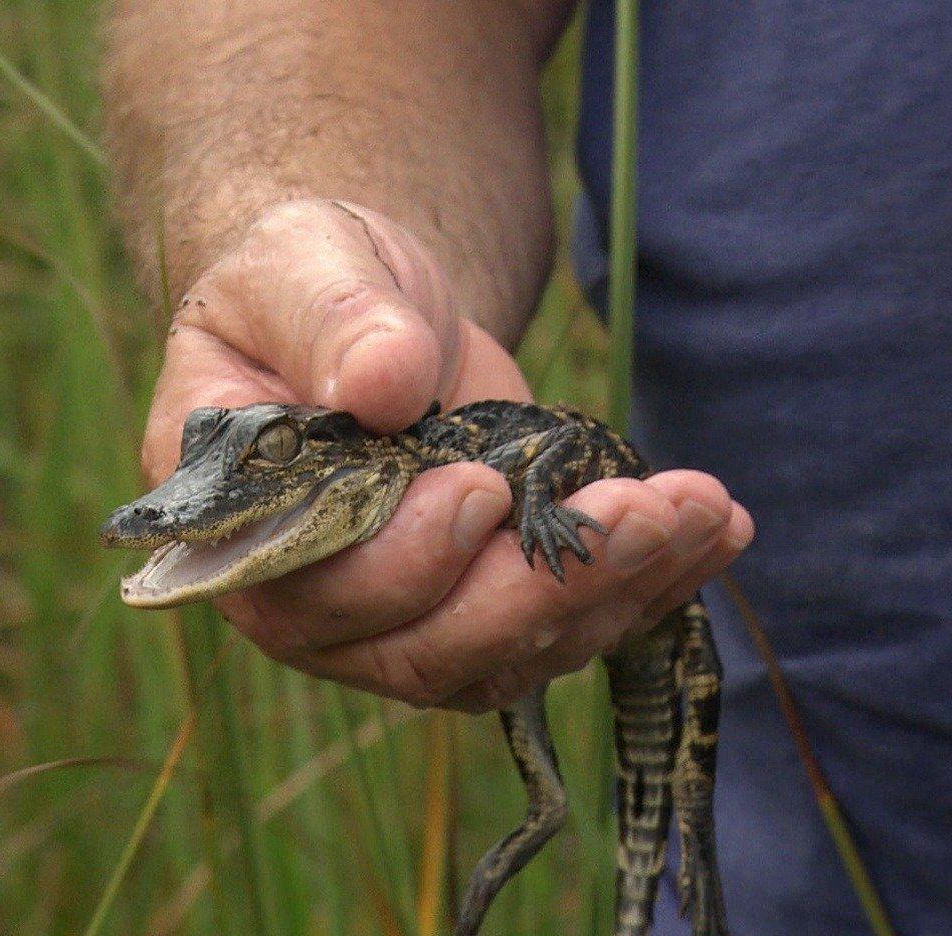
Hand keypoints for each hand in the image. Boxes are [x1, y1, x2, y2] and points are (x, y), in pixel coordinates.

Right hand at [141, 198, 752, 711]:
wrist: (376, 309)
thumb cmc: (311, 281)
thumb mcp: (302, 264)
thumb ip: (333, 320)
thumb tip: (384, 384)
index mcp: (236, 531)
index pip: (311, 593)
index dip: (401, 562)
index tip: (482, 487)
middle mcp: (316, 605)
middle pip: (424, 654)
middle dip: (540, 590)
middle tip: (637, 512)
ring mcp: (406, 622)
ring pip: (510, 653)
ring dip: (614, 589)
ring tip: (698, 508)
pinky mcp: (487, 611)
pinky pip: (567, 629)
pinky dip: (649, 586)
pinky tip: (715, 528)